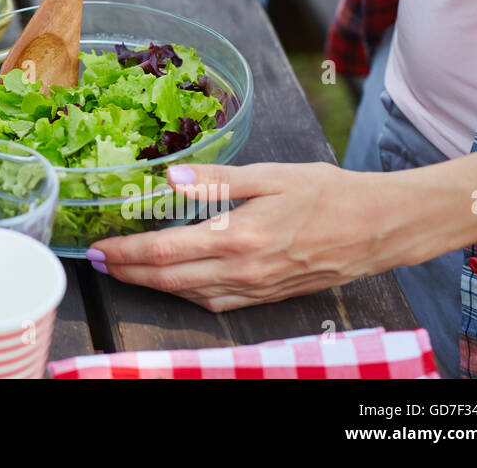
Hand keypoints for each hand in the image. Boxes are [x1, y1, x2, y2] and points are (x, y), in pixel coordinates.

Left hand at [89, 162, 398, 311]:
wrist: (380, 227)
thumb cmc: (328, 194)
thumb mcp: (271, 174)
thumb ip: (218, 179)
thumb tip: (171, 177)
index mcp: (238, 236)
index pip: (165, 251)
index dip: (126, 253)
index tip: (97, 248)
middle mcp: (243, 270)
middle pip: (169, 279)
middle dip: (128, 274)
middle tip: (96, 264)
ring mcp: (256, 288)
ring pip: (190, 295)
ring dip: (153, 286)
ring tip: (125, 272)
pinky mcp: (269, 296)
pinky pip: (217, 303)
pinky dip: (187, 295)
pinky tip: (175, 284)